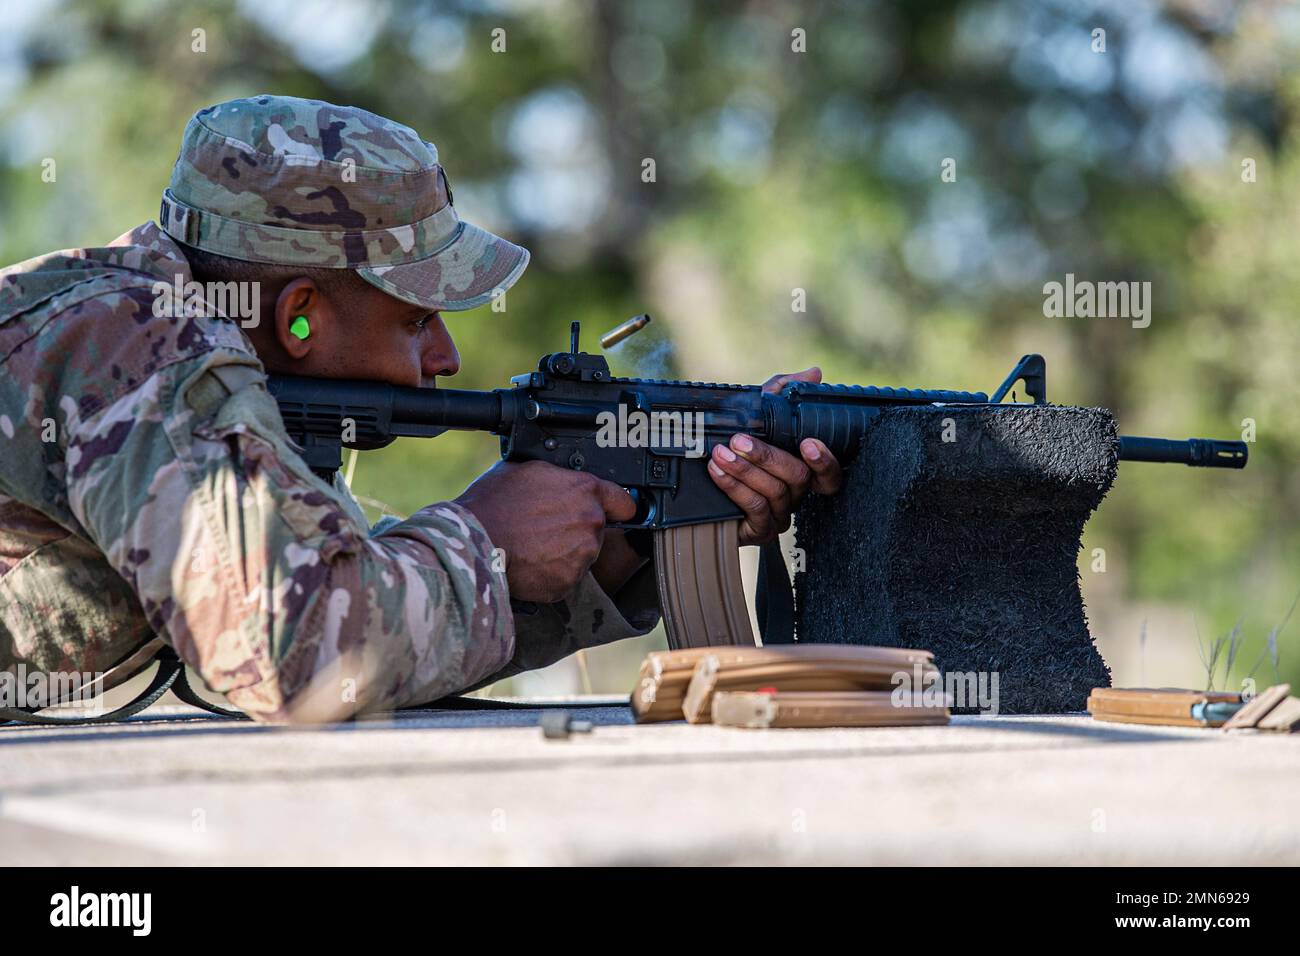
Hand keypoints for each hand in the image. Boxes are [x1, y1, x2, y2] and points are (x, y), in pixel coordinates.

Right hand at [455, 460, 635, 602]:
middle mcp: (590, 523)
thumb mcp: (526, 469)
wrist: (472, 544)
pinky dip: (552, 573)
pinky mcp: (567, 583)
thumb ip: (557, 475)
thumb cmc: (492, 504)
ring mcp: (582, 556)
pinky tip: (530, 562)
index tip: (613, 511)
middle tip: (546, 527)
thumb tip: (563, 477)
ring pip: (581, 554)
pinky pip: (565, 577)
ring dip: (565, 552)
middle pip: (597, 529)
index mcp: (585, 491)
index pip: (624, 502)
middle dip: (577, 528)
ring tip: (533, 545)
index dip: (616, 506)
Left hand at [706, 367, 843, 545]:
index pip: (830, 474)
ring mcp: (779, 515)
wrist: (699, 488)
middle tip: (738, 441)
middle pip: (797, 478)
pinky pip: (754, 509)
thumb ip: (784, 391)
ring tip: (720, 454)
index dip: (825, 461)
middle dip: (767, 456)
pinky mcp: (759, 530)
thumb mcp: (758, 414)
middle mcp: (796, 495)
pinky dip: (735, 488)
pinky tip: (717, 472)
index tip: (808, 443)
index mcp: (803, 471)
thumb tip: (814, 373)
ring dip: (744, 470)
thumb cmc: (737, 448)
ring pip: (774, 493)